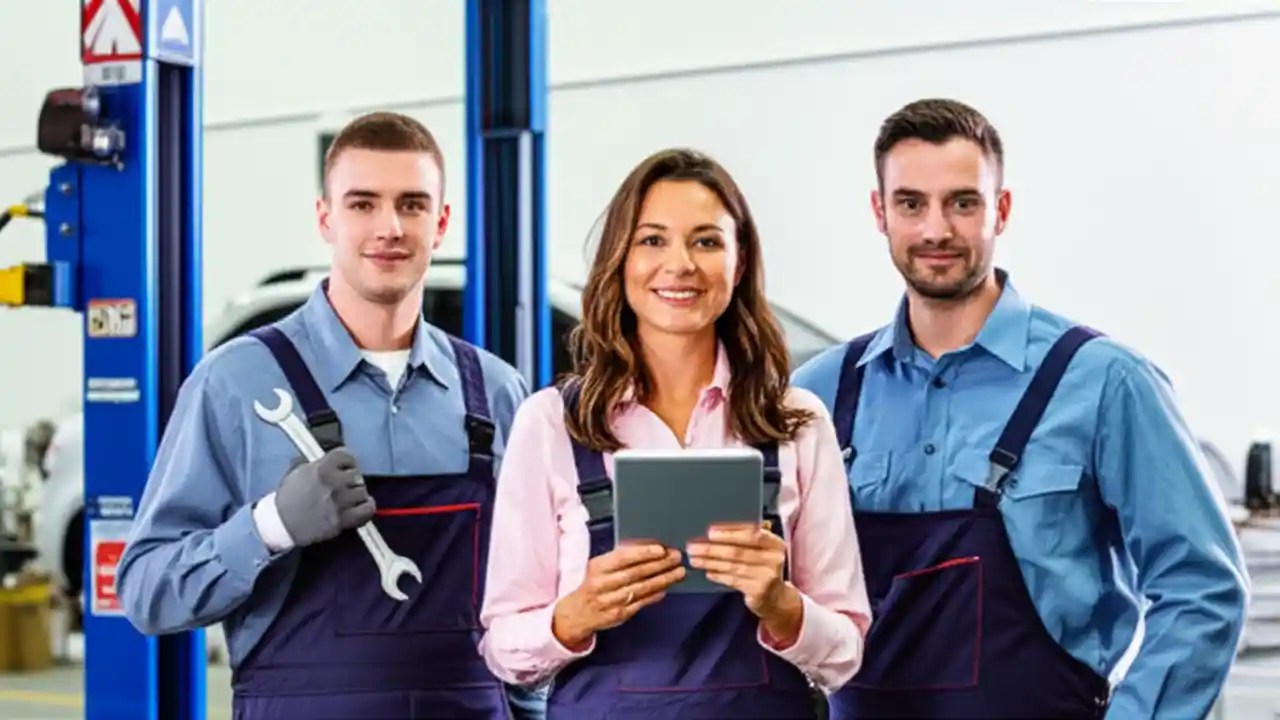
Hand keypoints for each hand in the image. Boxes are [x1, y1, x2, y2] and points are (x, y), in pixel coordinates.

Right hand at [274, 447, 376, 546]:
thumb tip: (332, 460)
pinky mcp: (343, 518)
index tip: (346, 467)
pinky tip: (360, 506)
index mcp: (321, 468)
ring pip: (362, 491)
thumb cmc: (288, 497)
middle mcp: (333, 482)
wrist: (282, 523)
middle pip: (356, 474)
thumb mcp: (297, 472)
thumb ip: (316, 463)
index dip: (347, 462)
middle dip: (351, 479)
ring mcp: (339, 501)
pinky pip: (367, 509)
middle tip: (345, 486)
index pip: (346, 456)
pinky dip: (367, 506)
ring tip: (349, 498)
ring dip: (357, 494)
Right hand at [552, 543, 684, 649]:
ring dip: (663, 579)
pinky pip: (641, 603)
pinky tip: (666, 588)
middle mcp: (603, 584)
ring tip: (678, 572)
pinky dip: (655, 595)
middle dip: (660, 564)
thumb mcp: (598, 567)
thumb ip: (619, 559)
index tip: (661, 549)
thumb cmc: (592, 584)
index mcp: (598, 567)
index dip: (643, 553)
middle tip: (677, 557)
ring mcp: (611, 601)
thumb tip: (647, 548)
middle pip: (636, 573)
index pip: (623, 557)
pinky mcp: (619, 615)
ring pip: (641, 589)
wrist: (575, 613)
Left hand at [686, 523, 802, 642]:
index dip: (730, 532)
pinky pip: (733, 581)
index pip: (752, 534)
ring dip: (710, 562)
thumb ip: (744, 540)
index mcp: (775, 543)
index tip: (710, 532)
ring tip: (694, 559)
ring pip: (733, 567)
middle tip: (692, 547)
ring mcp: (767, 577)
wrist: (777, 598)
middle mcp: (774, 559)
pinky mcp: (758, 592)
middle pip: (738, 552)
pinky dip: (718, 575)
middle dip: (712, 549)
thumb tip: (713, 533)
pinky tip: (707, 572)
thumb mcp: (762, 550)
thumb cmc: (764, 567)